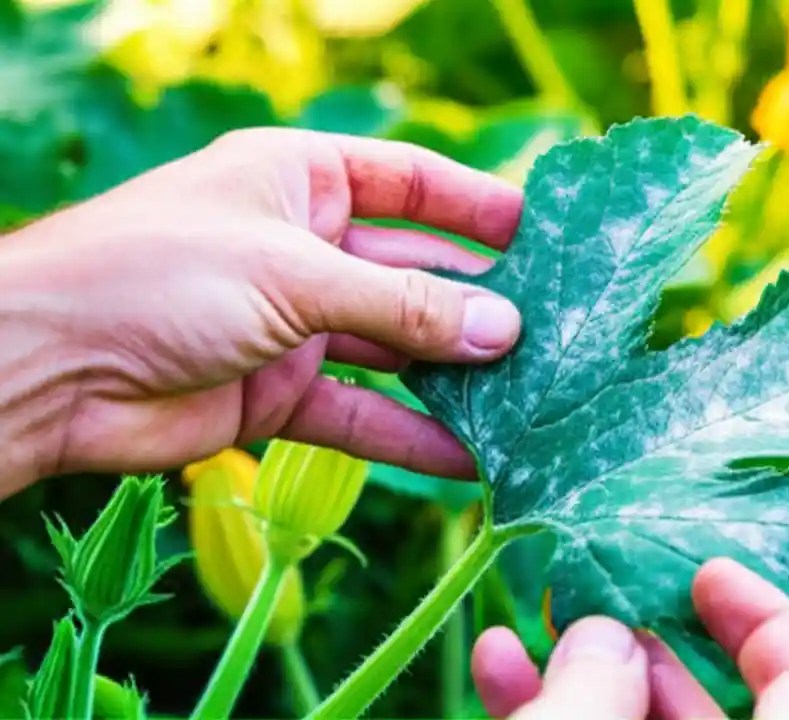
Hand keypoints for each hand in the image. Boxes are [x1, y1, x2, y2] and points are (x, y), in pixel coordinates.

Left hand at [0, 128, 522, 497]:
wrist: (46, 370)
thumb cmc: (159, 277)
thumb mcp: (295, 275)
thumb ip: (403, 305)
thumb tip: (504, 329)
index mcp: (299, 180)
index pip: (410, 182)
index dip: (477, 205)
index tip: (546, 234)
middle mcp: (304, 247)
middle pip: (413, 271)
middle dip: (477, 302)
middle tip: (555, 333)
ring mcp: (293, 323)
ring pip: (394, 348)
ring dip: (454, 376)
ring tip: (528, 399)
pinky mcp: (278, 394)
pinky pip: (361, 412)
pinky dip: (409, 436)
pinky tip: (468, 458)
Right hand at [471, 558, 788, 719]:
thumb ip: (591, 704)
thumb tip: (606, 638)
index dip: (771, 619)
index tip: (708, 570)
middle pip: (719, 711)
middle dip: (646, 647)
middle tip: (589, 603)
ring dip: (581, 678)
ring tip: (523, 629)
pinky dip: (550, 716)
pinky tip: (496, 670)